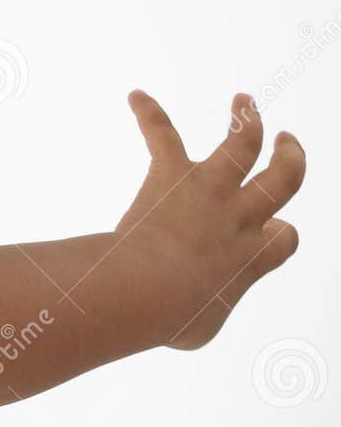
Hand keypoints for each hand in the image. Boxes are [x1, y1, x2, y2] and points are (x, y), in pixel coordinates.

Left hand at [118, 89, 304, 349]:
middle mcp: (240, 216)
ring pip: (241, 142)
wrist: (149, 289)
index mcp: (255, 256)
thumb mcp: (198, 329)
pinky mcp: (171, 176)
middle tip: (287, 143)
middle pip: (283, 178)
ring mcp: (209, 191)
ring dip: (246, 119)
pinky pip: (162, 135)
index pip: (285, 238)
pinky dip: (149, 114)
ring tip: (244, 101)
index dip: (280, 234)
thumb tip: (182, 313)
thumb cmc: (173, 317)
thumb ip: (201, 314)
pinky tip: (136, 97)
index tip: (271, 233)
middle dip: (290, 158)